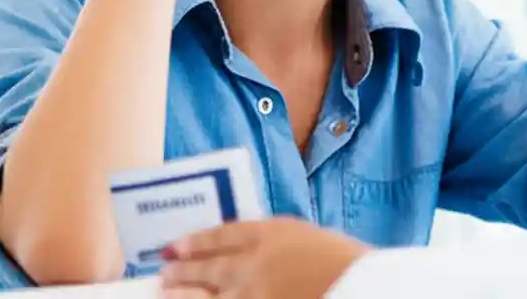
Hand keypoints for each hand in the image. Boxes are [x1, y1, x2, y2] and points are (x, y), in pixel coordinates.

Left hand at [158, 217, 369, 298]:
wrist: (362, 287)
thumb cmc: (345, 262)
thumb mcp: (306, 237)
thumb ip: (276, 242)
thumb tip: (248, 252)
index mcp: (269, 233)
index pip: (220, 235)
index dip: (195, 241)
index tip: (176, 245)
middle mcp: (253, 263)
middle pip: (208, 265)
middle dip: (183, 269)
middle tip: (164, 271)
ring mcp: (251, 294)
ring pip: (205, 296)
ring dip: (183, 294)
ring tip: (166, 291)